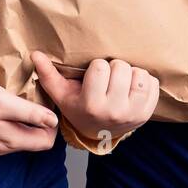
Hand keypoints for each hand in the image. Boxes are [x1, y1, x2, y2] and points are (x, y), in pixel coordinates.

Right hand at [0, 75, 59, 154]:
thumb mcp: (5, 102)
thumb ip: (31, 114)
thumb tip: (54, 122)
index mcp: (10, 141)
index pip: (45, 142)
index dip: (52, 124)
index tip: (49, 104)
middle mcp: (1, 148)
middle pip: (33, 140)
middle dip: (40, 123)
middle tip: (38, 99)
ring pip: (18, 136)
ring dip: (25, 121)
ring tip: (22, 100)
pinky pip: (4, 133)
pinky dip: (10, 121)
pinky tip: (5, 106)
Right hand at [30, 51, 158, 145]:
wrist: (98, 134)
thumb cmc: (79, 108)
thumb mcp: (61, 95)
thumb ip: (48, 75)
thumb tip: (35, 53)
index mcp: (92, 104)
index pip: (100, 67)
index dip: (97, 67)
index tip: (94, 75)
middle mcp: (115, 111)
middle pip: (121, 67)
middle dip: (114, 68)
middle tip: (109, 78)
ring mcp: (134, 113)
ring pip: (140, 74)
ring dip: (131, 73)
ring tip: (121, 82)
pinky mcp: (147, 114)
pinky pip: (153, 84)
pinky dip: (145, 82)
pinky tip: (132, 89)